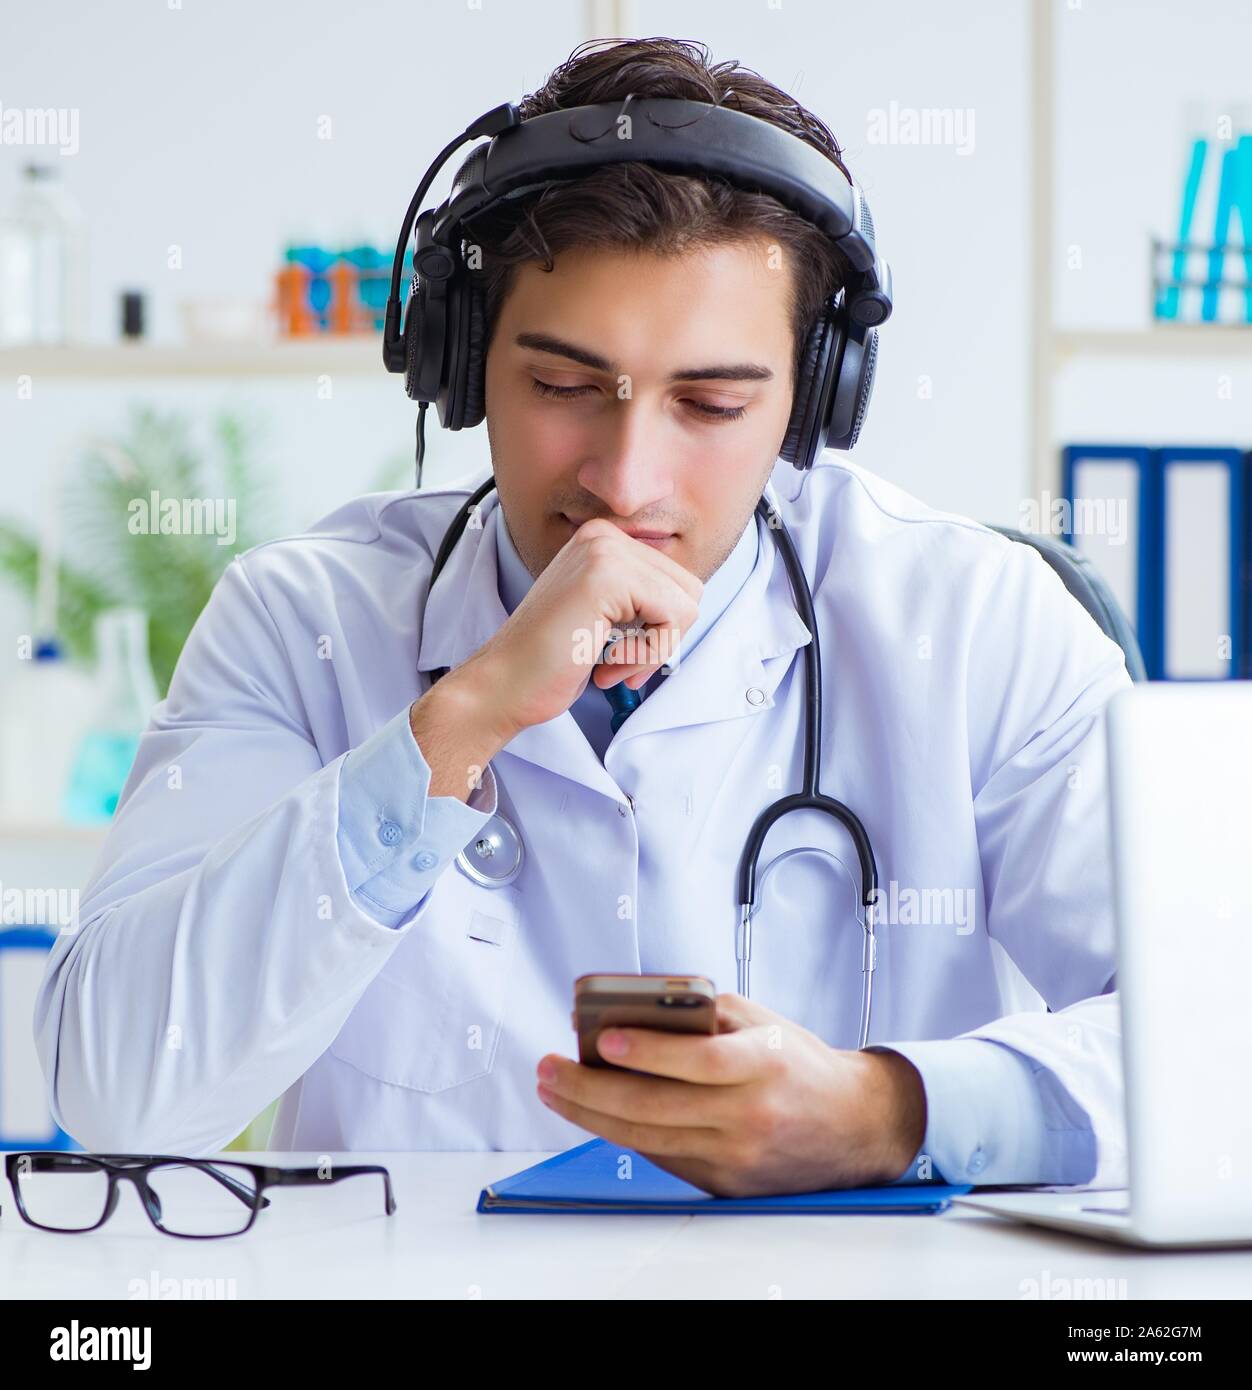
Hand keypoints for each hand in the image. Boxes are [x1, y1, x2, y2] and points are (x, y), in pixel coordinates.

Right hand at [454, 518, 702, 736]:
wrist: (505, 683)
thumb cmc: (550, 660)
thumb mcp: (606, 615)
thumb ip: (642, 598)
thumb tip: (690, 602)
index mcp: (603, 541)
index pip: (676, 581)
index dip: (660, 628)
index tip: (624, 651)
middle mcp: (603, 536)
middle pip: (688, 590)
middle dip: (662, 637)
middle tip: (620, 661)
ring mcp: (604, 551)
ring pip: (685, 605)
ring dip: (654, 648)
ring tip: (612, 662)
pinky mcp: (607, 576)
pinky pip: (671, 618)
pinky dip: (648, 653)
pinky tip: (607, 661)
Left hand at [535, 994, 927, 1197]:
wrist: (854, 1125)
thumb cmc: (798, 1064)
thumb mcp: (760, 1021)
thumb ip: (702, 1014)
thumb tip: (631, 1015)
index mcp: (762, 1065)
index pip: (698, 1060)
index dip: (647, 1051)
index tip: (602, 1038)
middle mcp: (749, 1115)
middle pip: (656, 1108)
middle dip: (590, 1088)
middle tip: (549, 1068)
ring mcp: (736, 1156)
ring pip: (648, 1139)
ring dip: (590, 1114)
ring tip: (555, 1088)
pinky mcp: (726, 1184)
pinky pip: (663, 1157)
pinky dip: (624, 1134)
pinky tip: (594, 1113)